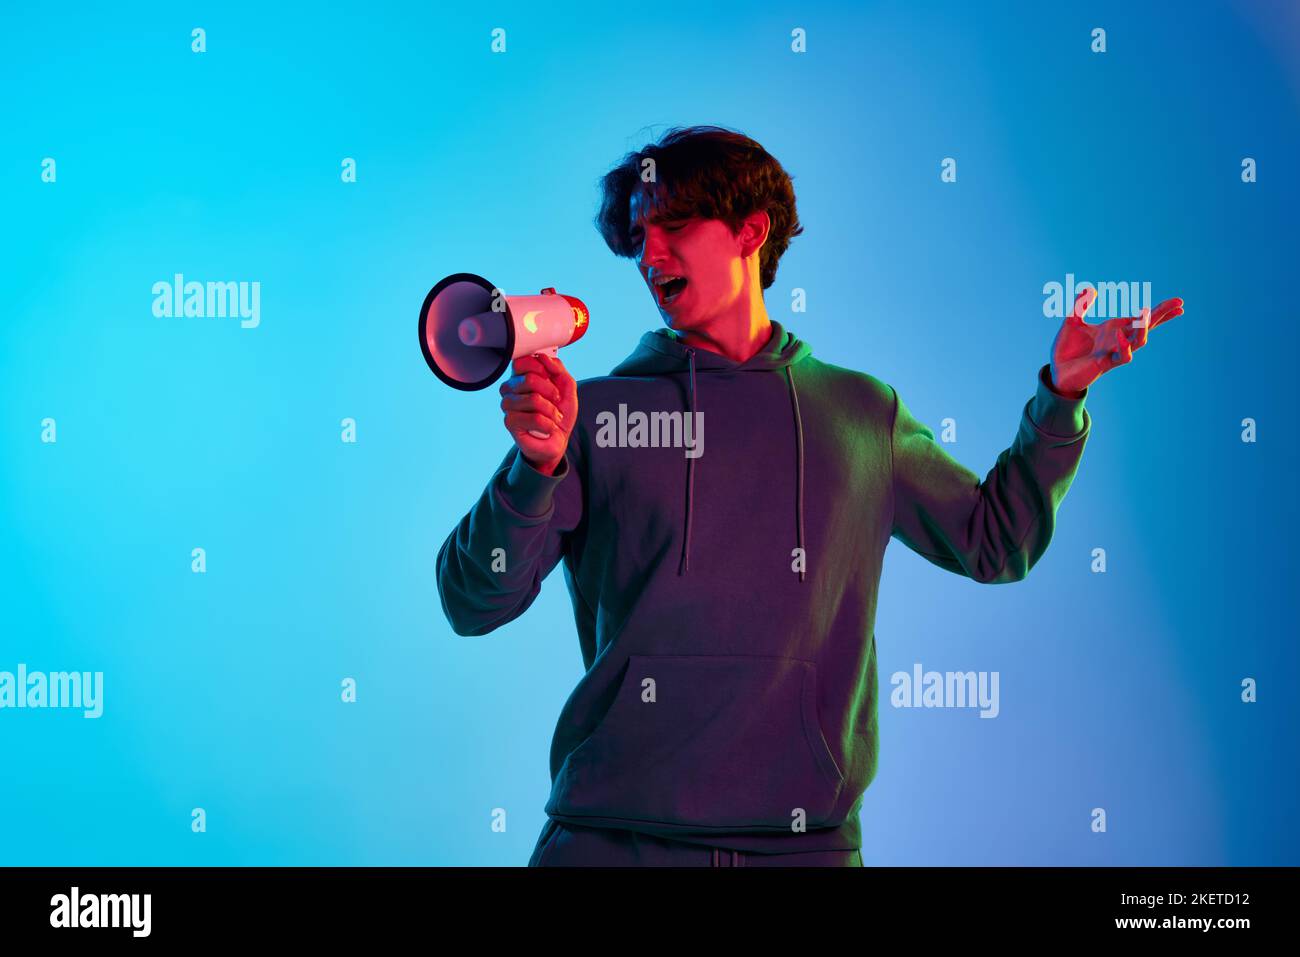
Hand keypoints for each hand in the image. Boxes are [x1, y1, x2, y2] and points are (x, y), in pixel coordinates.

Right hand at [499, 352, 577, 474]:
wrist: (558, 440)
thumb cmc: (559, 413)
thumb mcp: (567, 387)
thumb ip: (558, 368)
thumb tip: (544, 357)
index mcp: (521, 376)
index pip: (522, 361)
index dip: (540, 368)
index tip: (550, 378)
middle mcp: (510, 389)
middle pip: (530, 379)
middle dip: (551, 391)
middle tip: (555, 401)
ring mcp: (507, 405)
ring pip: (534, 399)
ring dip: (551, 410)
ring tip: (552, 416)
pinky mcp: (510, 422)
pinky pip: (534, 418)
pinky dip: (548, 424)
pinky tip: (547, 428)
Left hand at [1049, 289, 1183, 393]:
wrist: (1056, 372)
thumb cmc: (1066, 350)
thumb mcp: (1072, 322)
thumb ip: (1081, 306)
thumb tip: (1089, 288)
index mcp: (1113, 329)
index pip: (1140, 318)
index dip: (1160, 311)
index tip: (1179, 303)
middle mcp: (1118, 340)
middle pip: (1146, 327)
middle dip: (1162, 315)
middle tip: (1180, 305)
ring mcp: (1113, 352)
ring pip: (1138, 341)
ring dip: (1143, 328)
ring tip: (1147, 311)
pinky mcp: (1105, 363)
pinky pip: (1122, 356)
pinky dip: (1124, 345)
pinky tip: (1121, 334)